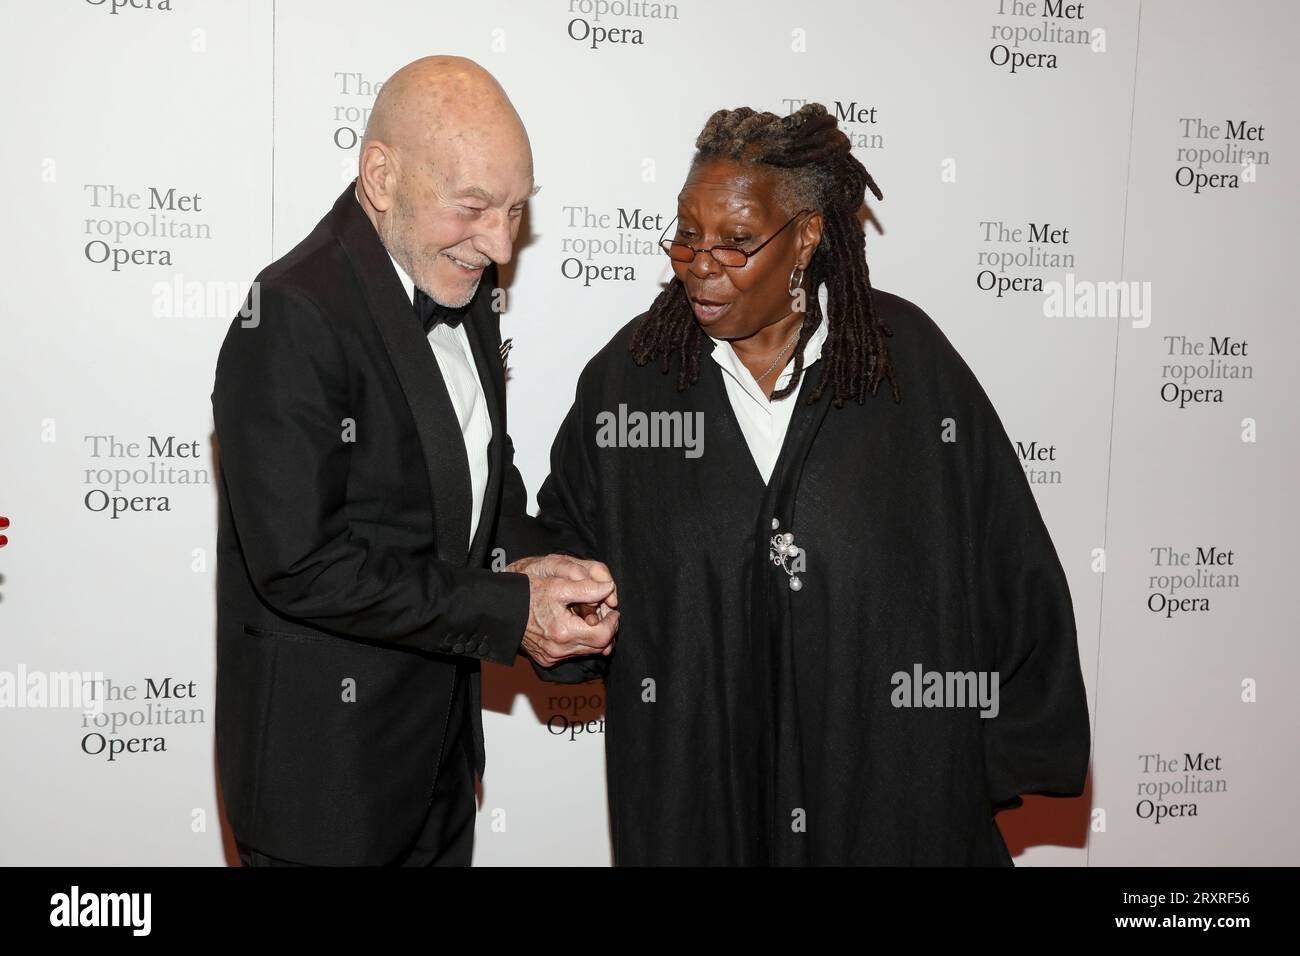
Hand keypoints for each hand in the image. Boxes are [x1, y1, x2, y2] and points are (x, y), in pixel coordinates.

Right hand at [505, 555, 619, 666]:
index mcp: (564, 632)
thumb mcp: (558, 585)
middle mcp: (558, 650)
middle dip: (606, 630)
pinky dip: (578, 642)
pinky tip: (575, 628)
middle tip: (607, 614)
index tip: (613, 611)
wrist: (501, 610)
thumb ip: (587, 588)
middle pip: (597, 647)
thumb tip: (609, 588)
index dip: (612, 623)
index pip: (603, 636)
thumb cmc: (527, 594)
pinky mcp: (546, 659)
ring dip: (593, 637)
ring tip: (591, 618)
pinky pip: (571, 654)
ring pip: (585, 651)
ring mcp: (552, 657)